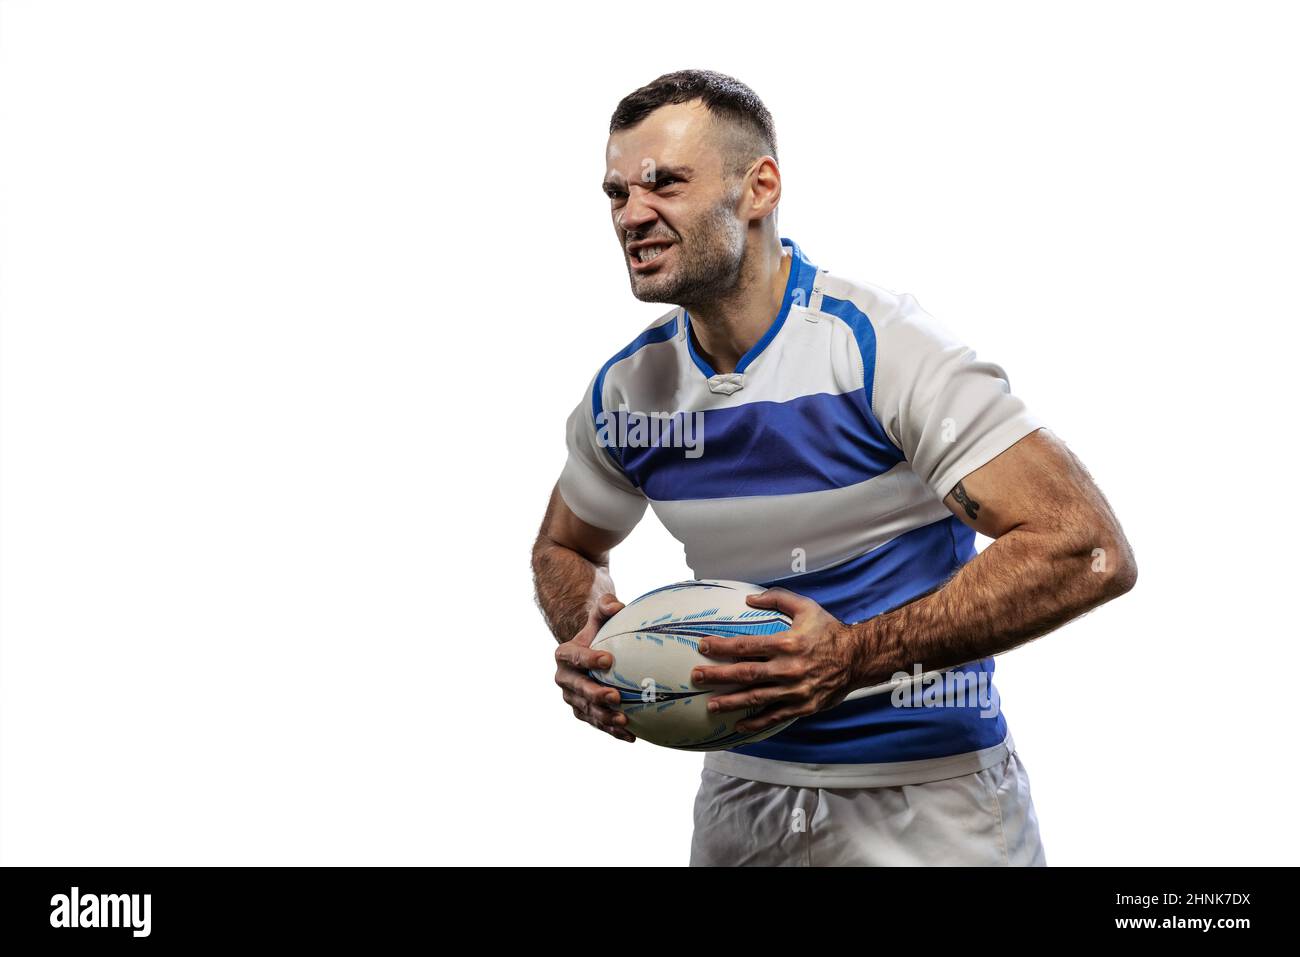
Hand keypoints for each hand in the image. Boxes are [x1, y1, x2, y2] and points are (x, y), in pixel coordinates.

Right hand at [553, 594, 635, 742]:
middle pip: (578, 688)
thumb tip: (617, 605)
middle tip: (616, 696)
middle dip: (595, 694)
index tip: (608, 660)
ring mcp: (573, 698)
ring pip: (587, 710)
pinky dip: (613, 731)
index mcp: (564, 654)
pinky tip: (632, 736)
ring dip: (604, 717)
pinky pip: (597, 724)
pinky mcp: (584, 713)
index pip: (574, 656)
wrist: (592, 654)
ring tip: (624, 720)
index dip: (588, 659)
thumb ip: (606, 607)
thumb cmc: (599, 632)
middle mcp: (564, 679)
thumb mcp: (600, 617)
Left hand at [691, 588, 861, 734]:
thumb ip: (777, 599)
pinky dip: (756, 722)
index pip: (746, 645)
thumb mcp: (806, 607)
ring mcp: (795, 690)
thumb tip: (748, 599)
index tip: (703, 647)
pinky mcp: (803, 706)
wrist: (858, 658)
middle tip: (696, 677)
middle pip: (746, 674)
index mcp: (787, 643)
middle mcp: (789, 668)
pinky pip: (775, 716)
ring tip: (711, 705)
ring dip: (731, 702)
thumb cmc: (829, 630)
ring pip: (757, 698)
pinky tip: (739, 724)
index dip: (722, 647)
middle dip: (718, 676)